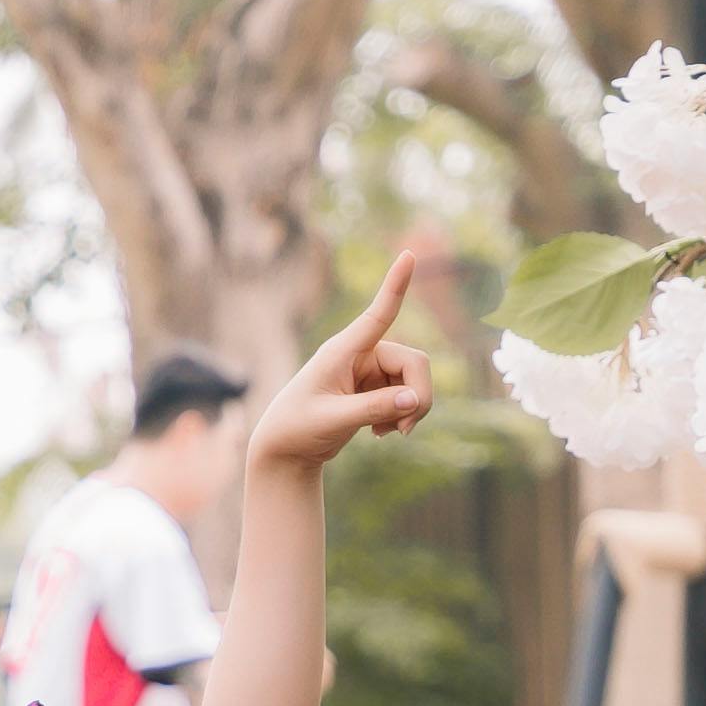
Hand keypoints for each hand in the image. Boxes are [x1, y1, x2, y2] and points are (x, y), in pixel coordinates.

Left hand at [248, 252, 434, 476]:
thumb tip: (414, 399)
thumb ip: (373, 409)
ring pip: (415, 381)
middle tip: (406, 429)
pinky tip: (380, 431)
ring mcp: (371, 371)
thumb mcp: (332, 420)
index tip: (409, 255)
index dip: (396, 285)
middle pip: (415, 362)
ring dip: (411, 409)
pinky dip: (403, 415)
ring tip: (390, 433)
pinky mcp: (376, 389)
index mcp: (342, 350)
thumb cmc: (297, 428)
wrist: (286, 451)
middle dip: (419, 396)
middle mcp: (361, 354)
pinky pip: (408, 396)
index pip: (377, 314)